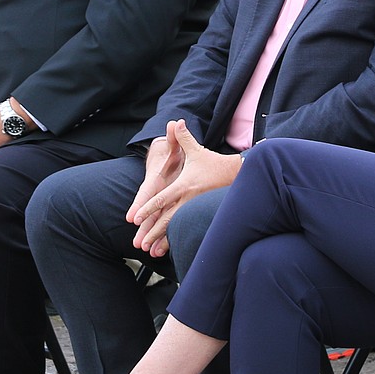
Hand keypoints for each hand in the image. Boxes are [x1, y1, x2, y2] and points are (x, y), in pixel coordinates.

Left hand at [130, 121, 243, 256]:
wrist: (238, 175)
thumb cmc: (214, 163)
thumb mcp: (197, 151)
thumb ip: (183, 138)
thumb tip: (176, 121)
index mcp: (184, 186)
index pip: (162, 199)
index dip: (148, 209)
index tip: (136, 218)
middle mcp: (188, 200)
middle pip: (167, 219)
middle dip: (152, 232)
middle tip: (140, 244)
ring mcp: (195, 209)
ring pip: (175, 227)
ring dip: (162, 241)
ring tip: (151, 252)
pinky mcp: (201, 214)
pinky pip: (185, 228)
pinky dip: (175, 240)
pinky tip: (167, 249)